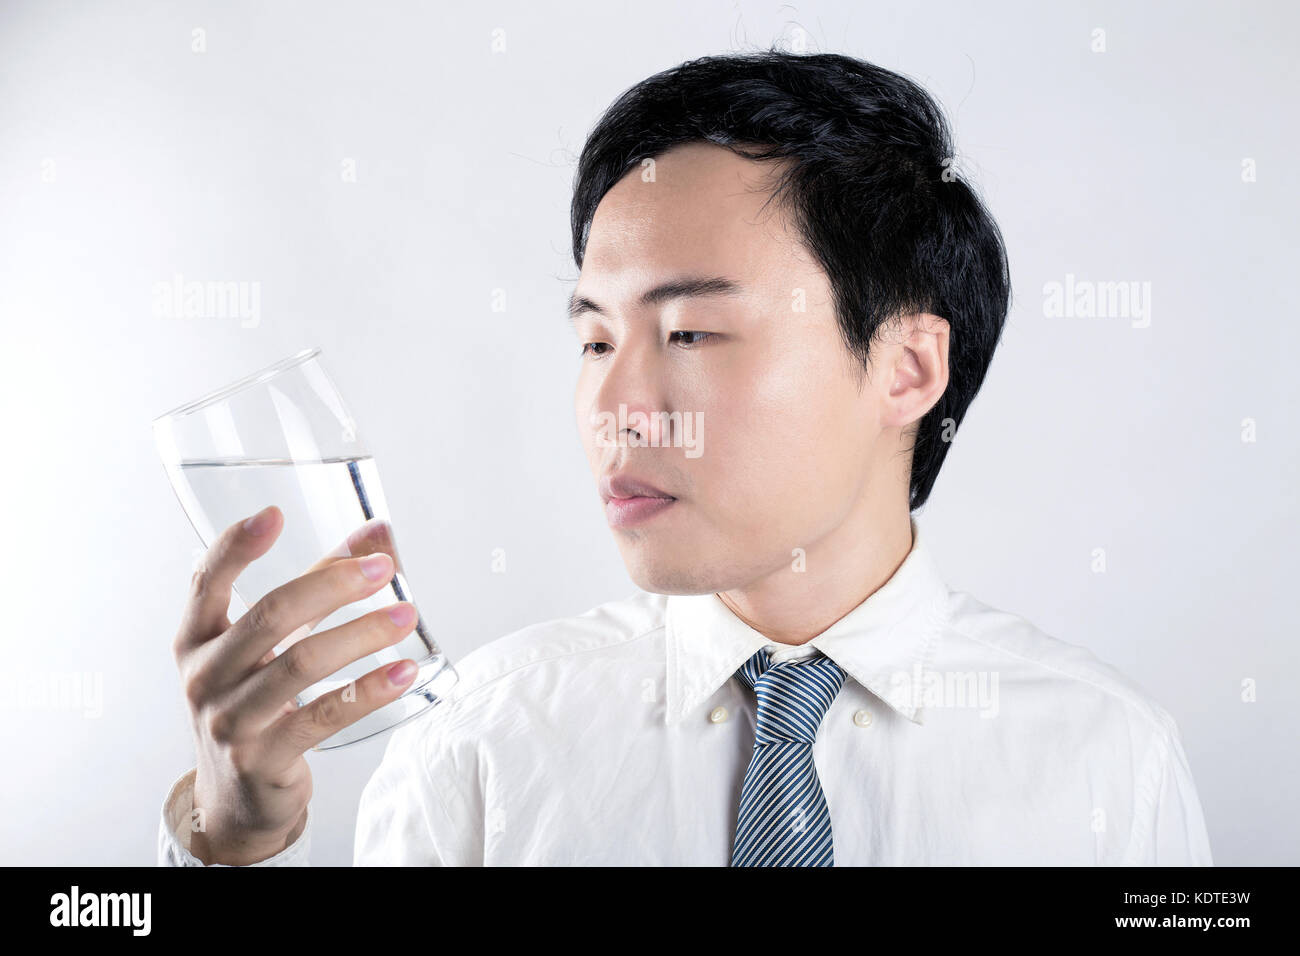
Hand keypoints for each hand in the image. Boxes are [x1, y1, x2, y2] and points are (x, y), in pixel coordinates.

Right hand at [171, 505, 419, 864]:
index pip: (206, 584)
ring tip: (406, 615)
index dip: (235, 547)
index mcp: (196, 641)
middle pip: (269, 617)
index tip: (274, 514)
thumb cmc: (257, 703)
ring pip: (301, 664)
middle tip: (382, 568)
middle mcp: (205, 678)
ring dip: (361, 634)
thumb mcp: (271, 646)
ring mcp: (231, 721)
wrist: (235, 800)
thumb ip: (319, 587)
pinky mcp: (265, 758)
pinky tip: (404, 673)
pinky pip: (323, 716)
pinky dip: (368, 691)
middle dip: (331, 585)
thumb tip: (377, 535)